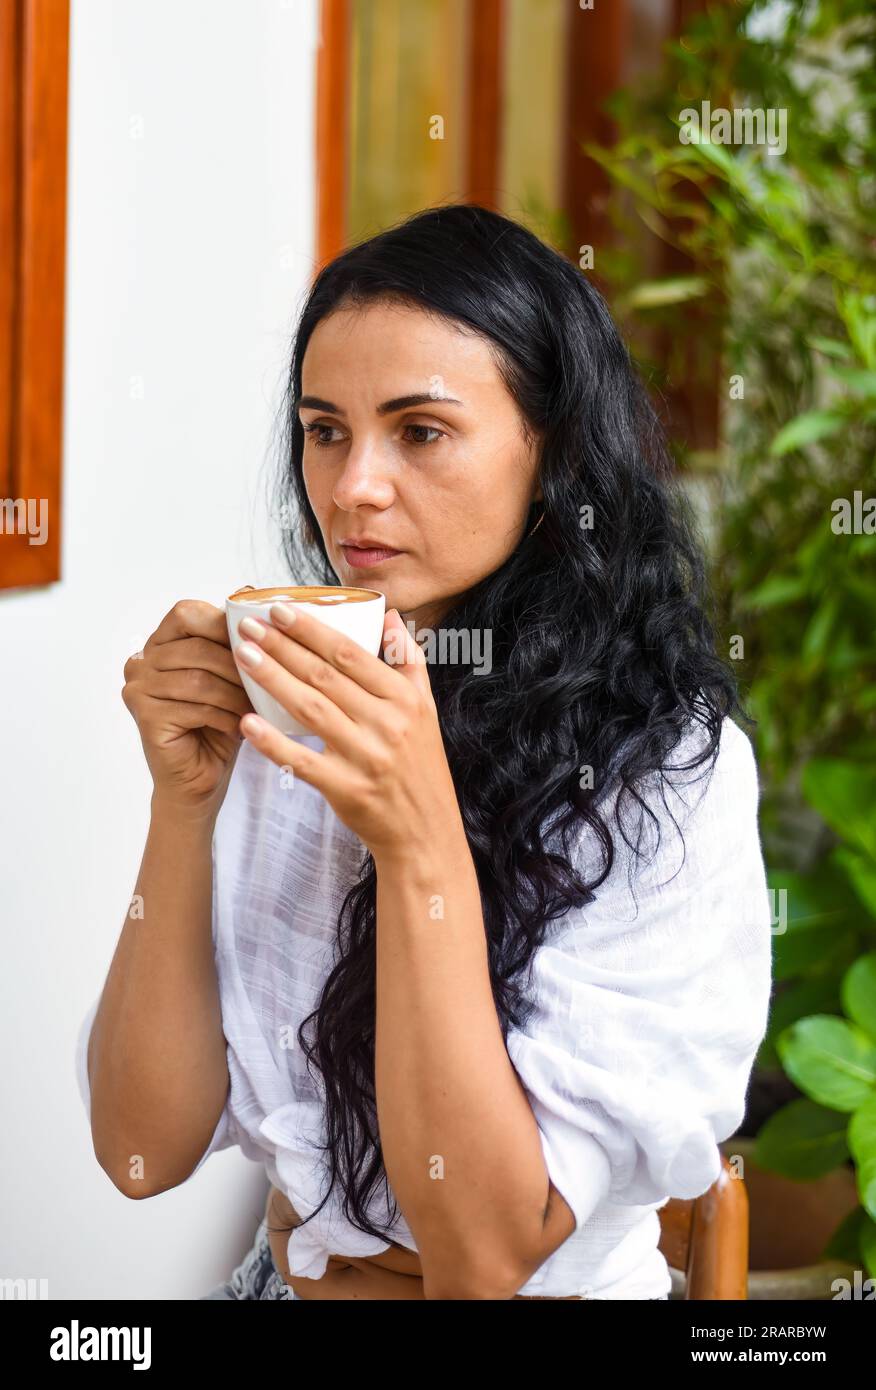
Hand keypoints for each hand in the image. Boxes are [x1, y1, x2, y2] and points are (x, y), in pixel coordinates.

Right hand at [122, 600, 255, 817]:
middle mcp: (141, 661)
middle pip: (195, 647)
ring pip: (198, 678)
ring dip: (234, 693)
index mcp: (160, 642)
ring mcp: (138, 688)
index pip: (186, 613)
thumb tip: (251, 598)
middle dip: (237, 665)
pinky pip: (194, 706)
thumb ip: (233, 641)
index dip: (222, 624)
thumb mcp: (231, 676)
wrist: (199, 777)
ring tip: (253, 707)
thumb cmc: (218, 723)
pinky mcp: (144, 715)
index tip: (256, 641)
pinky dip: (224, 716)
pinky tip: (237, 725)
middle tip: (264, 682)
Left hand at [231, 604, 461, 858]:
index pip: (351, 653)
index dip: (312, 630)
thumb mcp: (425, 709)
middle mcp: (387, 724)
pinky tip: (247, 722)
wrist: (425, 833)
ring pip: (310, 708)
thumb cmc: (420, 767)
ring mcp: (366, 757)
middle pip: (325, 675)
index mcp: (404, 699)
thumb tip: (387, 616)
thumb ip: (407, 660)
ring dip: (273, 679)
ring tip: (243, 656)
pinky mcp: (346, 789)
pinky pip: (303, 761)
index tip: (281, 610)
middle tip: (248, 625)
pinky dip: (273, 742)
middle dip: (282, 646)